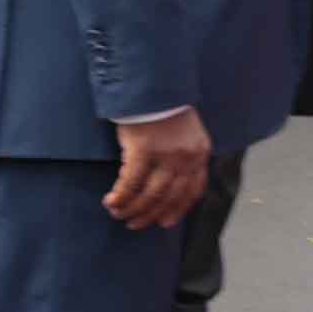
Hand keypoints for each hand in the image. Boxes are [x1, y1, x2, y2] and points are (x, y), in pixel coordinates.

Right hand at [105, 108, 206, 229]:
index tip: (165, 223)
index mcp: (201, 153)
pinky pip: (131, 182)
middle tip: (134, 224)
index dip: (179, 209)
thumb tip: (171, 181)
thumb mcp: (186, 133)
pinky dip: (121, 196)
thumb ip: (184, 155)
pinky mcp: (143, 150)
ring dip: (133, 209)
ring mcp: (166, 154)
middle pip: (170, 196)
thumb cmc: (165, 110)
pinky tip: (111, 202)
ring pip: (150, 194)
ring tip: (119, 214)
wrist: (153, 87)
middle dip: (151, 214)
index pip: (194, 190)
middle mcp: (187, 157)